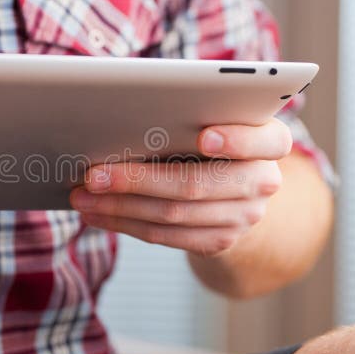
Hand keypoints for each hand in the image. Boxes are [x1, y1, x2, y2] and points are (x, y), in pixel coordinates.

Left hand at [70, 120, 291, 255]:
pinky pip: (167, 237)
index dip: (238, 140)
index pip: (267, 140)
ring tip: (83, 195)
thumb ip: (190, 112)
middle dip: (137, 180)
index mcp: (271, 141)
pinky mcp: (220, 241)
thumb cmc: (211, 137)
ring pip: (174, 214)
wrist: (236, 191)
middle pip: (197, 183)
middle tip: (92, 174)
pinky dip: (126, 224)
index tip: (205, 137)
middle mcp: (264, 181)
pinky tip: (97, 213)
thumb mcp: (214, 117)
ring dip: (120, 206)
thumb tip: (124, 112)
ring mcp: (244, 217)